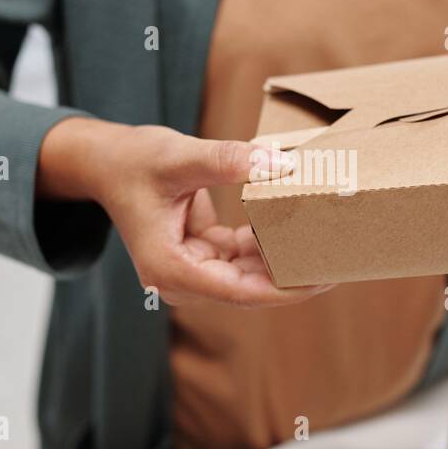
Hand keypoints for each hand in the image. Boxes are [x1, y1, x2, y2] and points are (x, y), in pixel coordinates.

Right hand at [37, 118, 330, 306]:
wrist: (106, 162)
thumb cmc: (133, 161)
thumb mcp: (179, 156)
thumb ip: (227, 160)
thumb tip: (278, 163)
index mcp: (171, 269)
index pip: (242, 292)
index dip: (287, 289)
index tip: (326, 278)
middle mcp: (183, 278)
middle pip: (252, 287)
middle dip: (295, 273)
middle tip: (341, 254)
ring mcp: (193, 269)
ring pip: (252, 273)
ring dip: (285, 256)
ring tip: (328, 238)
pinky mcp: (203, 255)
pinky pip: (245, 256)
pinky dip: (269, 241)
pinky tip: (296, 222)